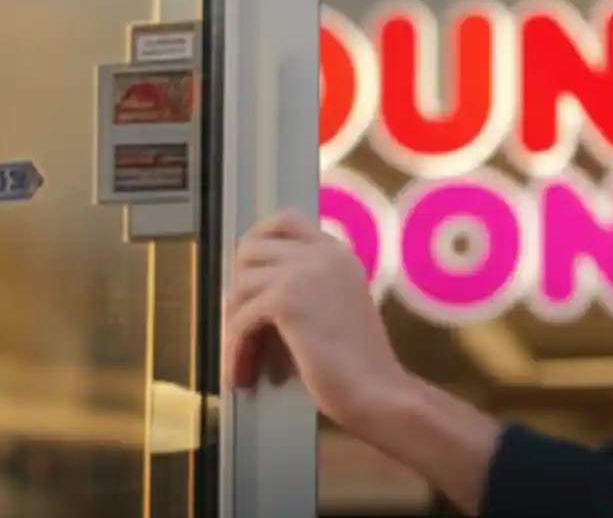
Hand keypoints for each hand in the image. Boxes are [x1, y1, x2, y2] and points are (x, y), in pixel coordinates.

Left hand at [223, 209, 407, 426]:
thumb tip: (248, 293)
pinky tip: (242, 376)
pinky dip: (235, 351)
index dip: (258, 241)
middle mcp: (324, 254)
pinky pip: (240, 320)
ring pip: (240, 287)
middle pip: (251, 249)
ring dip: (234, 329)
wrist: (378, 392)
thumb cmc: (359, 366)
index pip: (287, 220)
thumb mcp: (335, 309)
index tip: (246, 274)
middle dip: (238, 290)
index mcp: (339, 254)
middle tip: (242, 329)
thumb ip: (306, 290)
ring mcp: (305, 272)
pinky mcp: (287, 300)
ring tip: (243, 363)